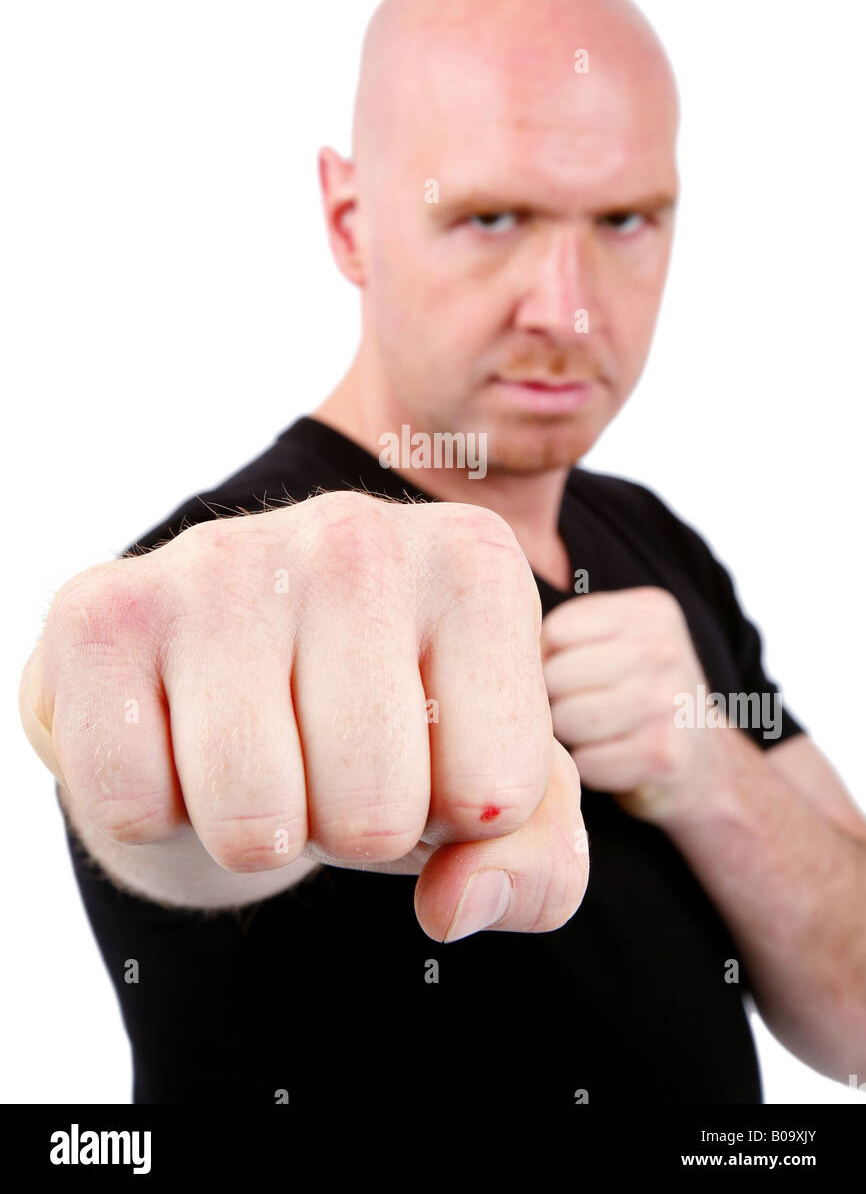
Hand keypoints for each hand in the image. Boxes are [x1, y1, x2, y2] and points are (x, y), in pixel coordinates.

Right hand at [20, 491, 587, 940]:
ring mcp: (219, 559)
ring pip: (252, 824)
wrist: (220, 673)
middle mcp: (354, 535)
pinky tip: (176, 735)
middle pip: (374, 816)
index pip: (493, 794)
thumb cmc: (383, 728)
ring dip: (255, 830)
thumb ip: (538, 863)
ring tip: (259, 749)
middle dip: (348, 830)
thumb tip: (456, 906)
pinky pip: (133, 807)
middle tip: (325, 759)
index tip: (418, 753)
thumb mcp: (494, 791)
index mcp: (474, 563)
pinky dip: (156, 812)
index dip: (449, 817)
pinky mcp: (102, 609)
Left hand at [540, 586, 714, 824]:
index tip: (572, 674)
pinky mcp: (665, 755)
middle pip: (556, 676)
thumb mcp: (614, 643)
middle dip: (555, 701)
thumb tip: (486, 645)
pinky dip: (590, 769)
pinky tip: (614, 760)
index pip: (555, 631)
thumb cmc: (634, 696)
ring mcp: (670, 702)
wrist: (703, 764)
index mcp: (649, 610)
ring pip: (566, 719)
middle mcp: (665, 648)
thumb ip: (561, 632)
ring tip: (596, 733)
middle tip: (583, 710)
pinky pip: (586, 763)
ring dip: (570, 736)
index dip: (547, 659)